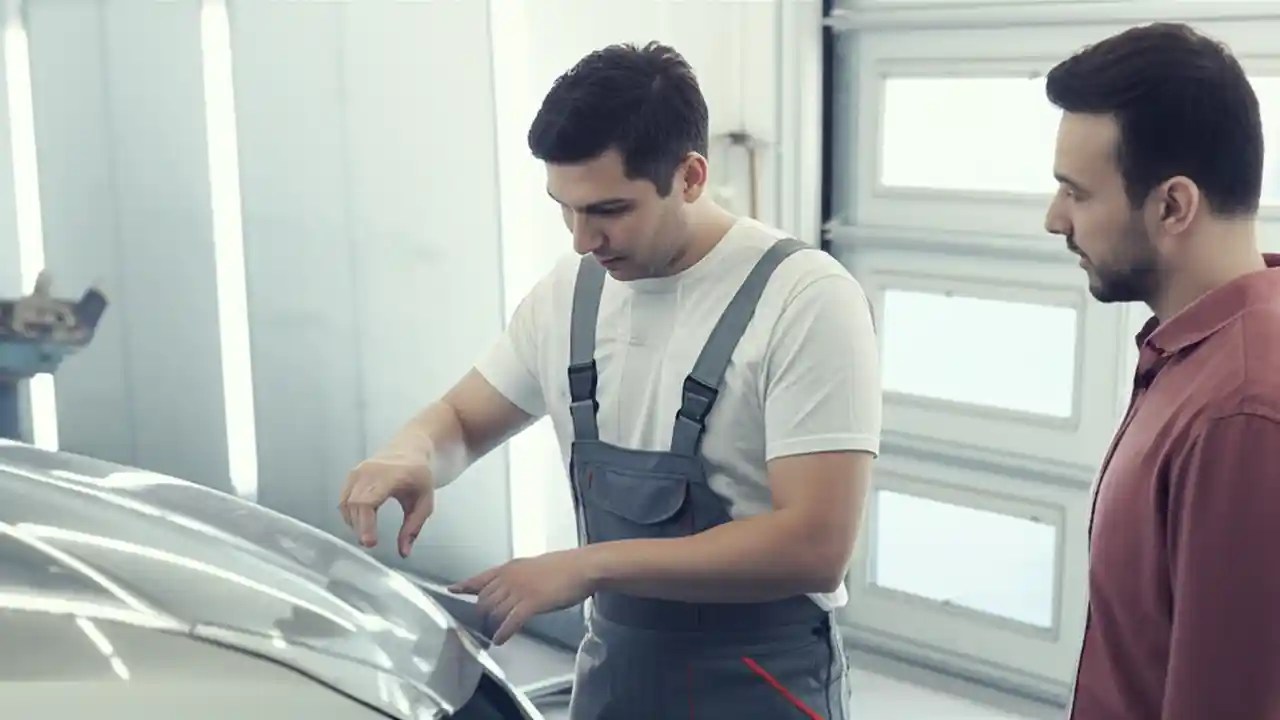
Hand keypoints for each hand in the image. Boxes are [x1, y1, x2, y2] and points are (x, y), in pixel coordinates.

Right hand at [338, 455, 434, 557]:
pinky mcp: (351, 475)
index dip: (365, 523)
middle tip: (370, 543)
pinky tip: (361, 522)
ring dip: (354, 522)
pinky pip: (343, 498)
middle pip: (354, 505)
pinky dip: (350, 514)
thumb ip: (413, 527)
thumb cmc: (420, 475)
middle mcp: (369, 471)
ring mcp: (358, 471)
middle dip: (360, 527)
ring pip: (346, 503)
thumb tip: (403, 553)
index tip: (369, 542)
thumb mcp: (425, 503)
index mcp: (390, 476)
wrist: (412, 448)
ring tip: (368, 533)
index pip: (367, 501)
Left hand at [450, 550, 595, 644]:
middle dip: (482, 614)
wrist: (581, 567)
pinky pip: (510, 622)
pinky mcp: (531, 603)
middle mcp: (510, 578)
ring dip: (491, 625)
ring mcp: (520, 590)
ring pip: (495, 611)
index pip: (482, 578)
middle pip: (485, 599)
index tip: (452, 589)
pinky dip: (503, 632)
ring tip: (491, 634)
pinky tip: (500, 640)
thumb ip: (519, 576)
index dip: (466, 585)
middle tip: (484, 625)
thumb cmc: (563, 566)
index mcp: (510, 567)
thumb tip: (511, 587)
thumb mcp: (534, 566)